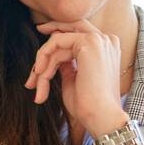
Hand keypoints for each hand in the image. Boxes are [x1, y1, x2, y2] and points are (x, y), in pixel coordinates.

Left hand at [25, 19, 125, 136]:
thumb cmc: (88, 106)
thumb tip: (54, 57)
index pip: (79, 34)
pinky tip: (40, 75)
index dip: (60, 37)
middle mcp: (106, 40)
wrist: (101, 117)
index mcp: (106, 49)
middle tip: (37, 30)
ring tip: (37, 86)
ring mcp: (99, 40)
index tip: (43, 41)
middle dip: (51, 30)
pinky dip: (44, 58)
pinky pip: (56, 42)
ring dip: (43, 64)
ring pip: (58, 41)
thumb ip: (66, 65)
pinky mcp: (89, 43)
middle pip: (72, 27)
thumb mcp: (74, 80)